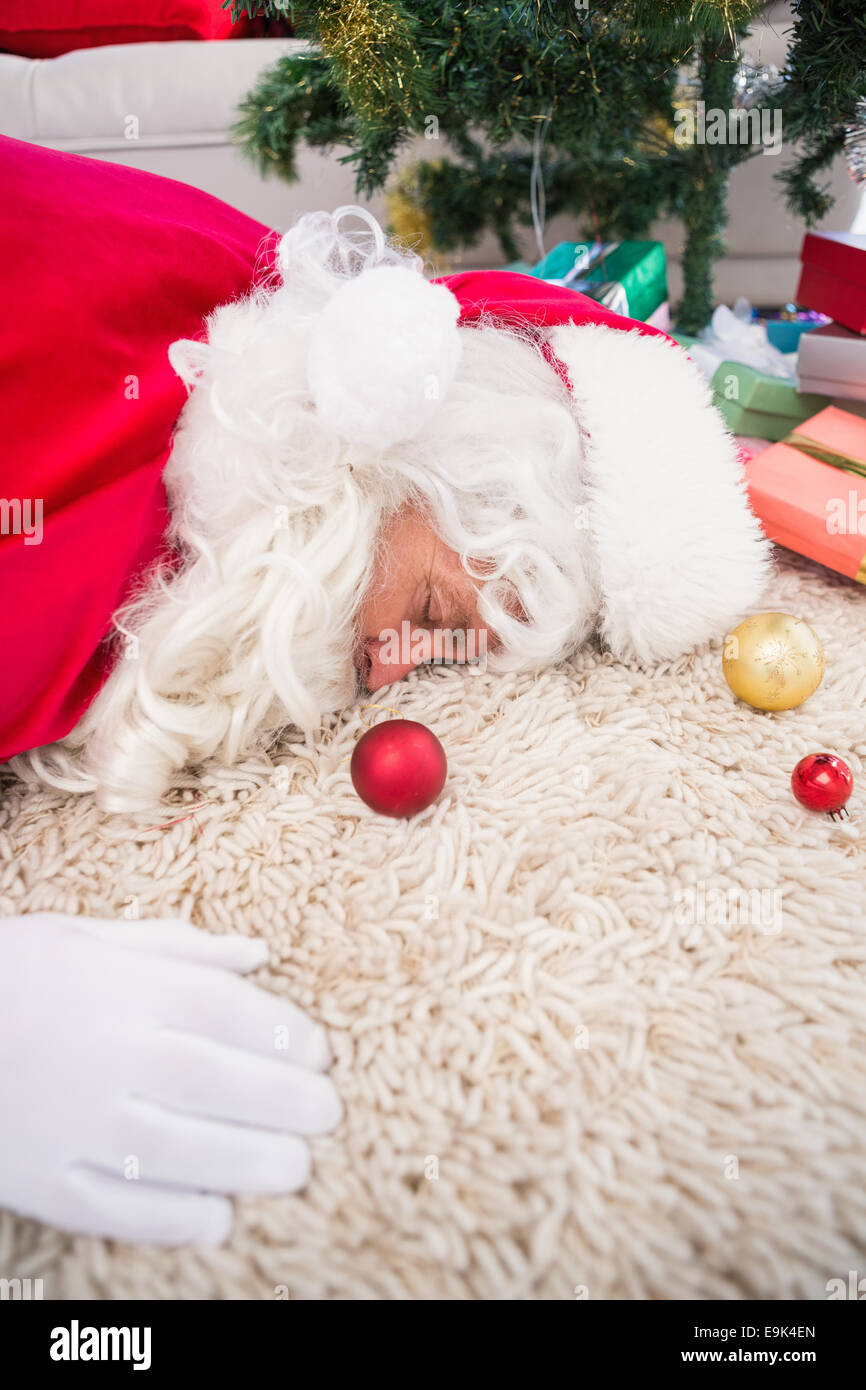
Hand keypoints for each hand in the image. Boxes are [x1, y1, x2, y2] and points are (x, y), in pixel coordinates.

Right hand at [0, 913, 340, 1244]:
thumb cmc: (14, 976)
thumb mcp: (86, 938)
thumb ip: (177, 948)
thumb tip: (259, 954)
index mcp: (118, 990)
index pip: (219, 1008)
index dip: (281, 1031)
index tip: (319, 1052)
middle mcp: (101, 1056)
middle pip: (210, 1080)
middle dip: (282, 1101)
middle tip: (327, 1115)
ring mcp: (70, 1124)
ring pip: (172, 1151)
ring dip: (245, 1163)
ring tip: (295, 1168)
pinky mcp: (41, 1180)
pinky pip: (113, 1210)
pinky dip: (170, 1219)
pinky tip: (218, 1220)